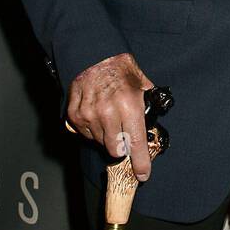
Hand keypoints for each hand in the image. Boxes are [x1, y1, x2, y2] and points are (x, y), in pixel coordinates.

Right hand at [66, 52, 155, 181]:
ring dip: (107, 136)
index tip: (143, 174)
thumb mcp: (143, 84)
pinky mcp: (75, 115)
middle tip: (124, 133)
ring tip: (110, 117)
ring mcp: (89, 115)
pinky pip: (86, 135)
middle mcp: (108, 113)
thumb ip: (149, 105)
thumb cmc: (120, 69)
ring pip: (100, 142)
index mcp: (129, 106)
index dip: (141, 163)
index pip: (136, 144)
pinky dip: (93, 130)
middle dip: (122, 146)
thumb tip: (153, 124)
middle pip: (115, 149)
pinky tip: (97, 115)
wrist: (94, 55)